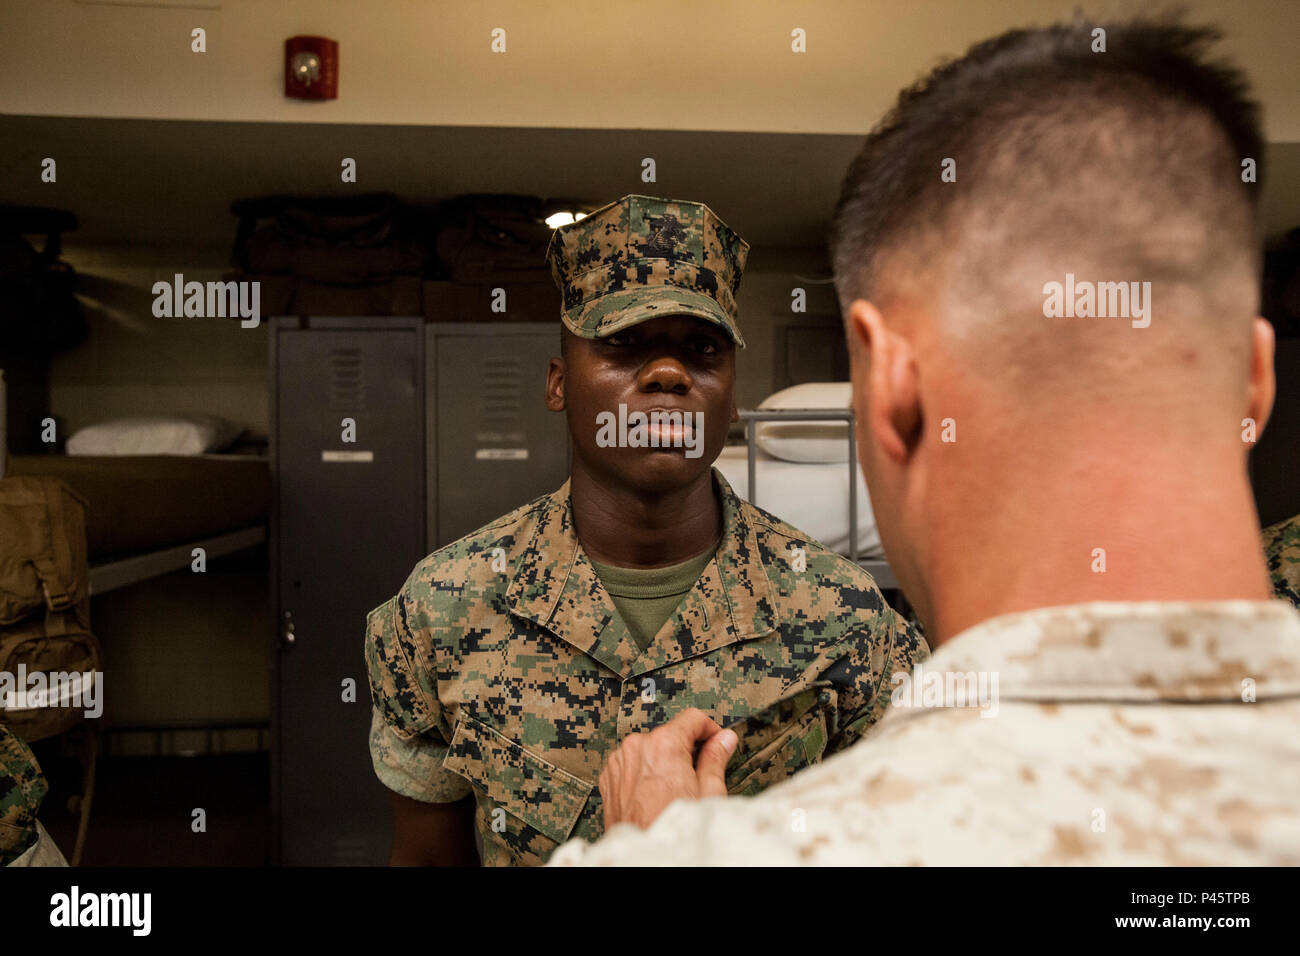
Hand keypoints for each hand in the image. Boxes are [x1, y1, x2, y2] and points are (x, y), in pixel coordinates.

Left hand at [599, 708, 738, 829]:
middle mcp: (637, 747)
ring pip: (649, 748)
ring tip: (675, 789)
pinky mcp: (609, 778)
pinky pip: (631, 764)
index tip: (717, 741)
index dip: (710, 729)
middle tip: (699, 773)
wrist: (645, 858)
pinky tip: (655, 793)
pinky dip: (644, 772)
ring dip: (663, 760)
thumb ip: (715, 759)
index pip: (692, 718)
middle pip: (669, 734)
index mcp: (664, 744)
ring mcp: (619, 762)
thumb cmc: (674, 829)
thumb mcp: (708, 793)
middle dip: (686, 749)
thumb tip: (724, 740)